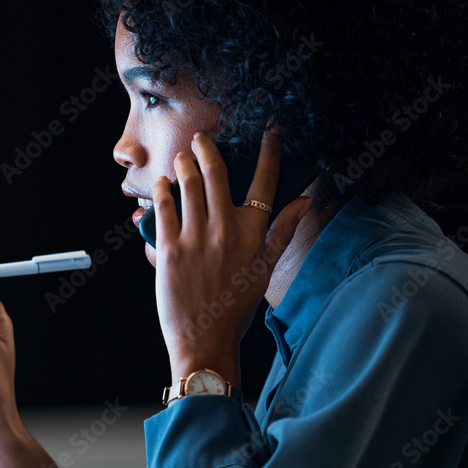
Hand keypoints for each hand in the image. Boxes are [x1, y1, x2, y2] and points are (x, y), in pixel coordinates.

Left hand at [151, 125, 311, 389]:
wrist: (205, 339)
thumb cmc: (236, 307)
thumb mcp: (267, 268)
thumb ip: (284, 231)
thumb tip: (305, 200)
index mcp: (254, 234)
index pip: (267, 182)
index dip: (270, 150)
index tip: (270, 127)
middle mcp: (227, 231)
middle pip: (218, 174)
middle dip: (207, 149)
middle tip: (201, 139)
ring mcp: (197, 239)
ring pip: (189, 185)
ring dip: (183, 164)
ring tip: (181, 158)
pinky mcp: (169, 249)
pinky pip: (165, 208)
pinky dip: (163, 190)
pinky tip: (162, 183)